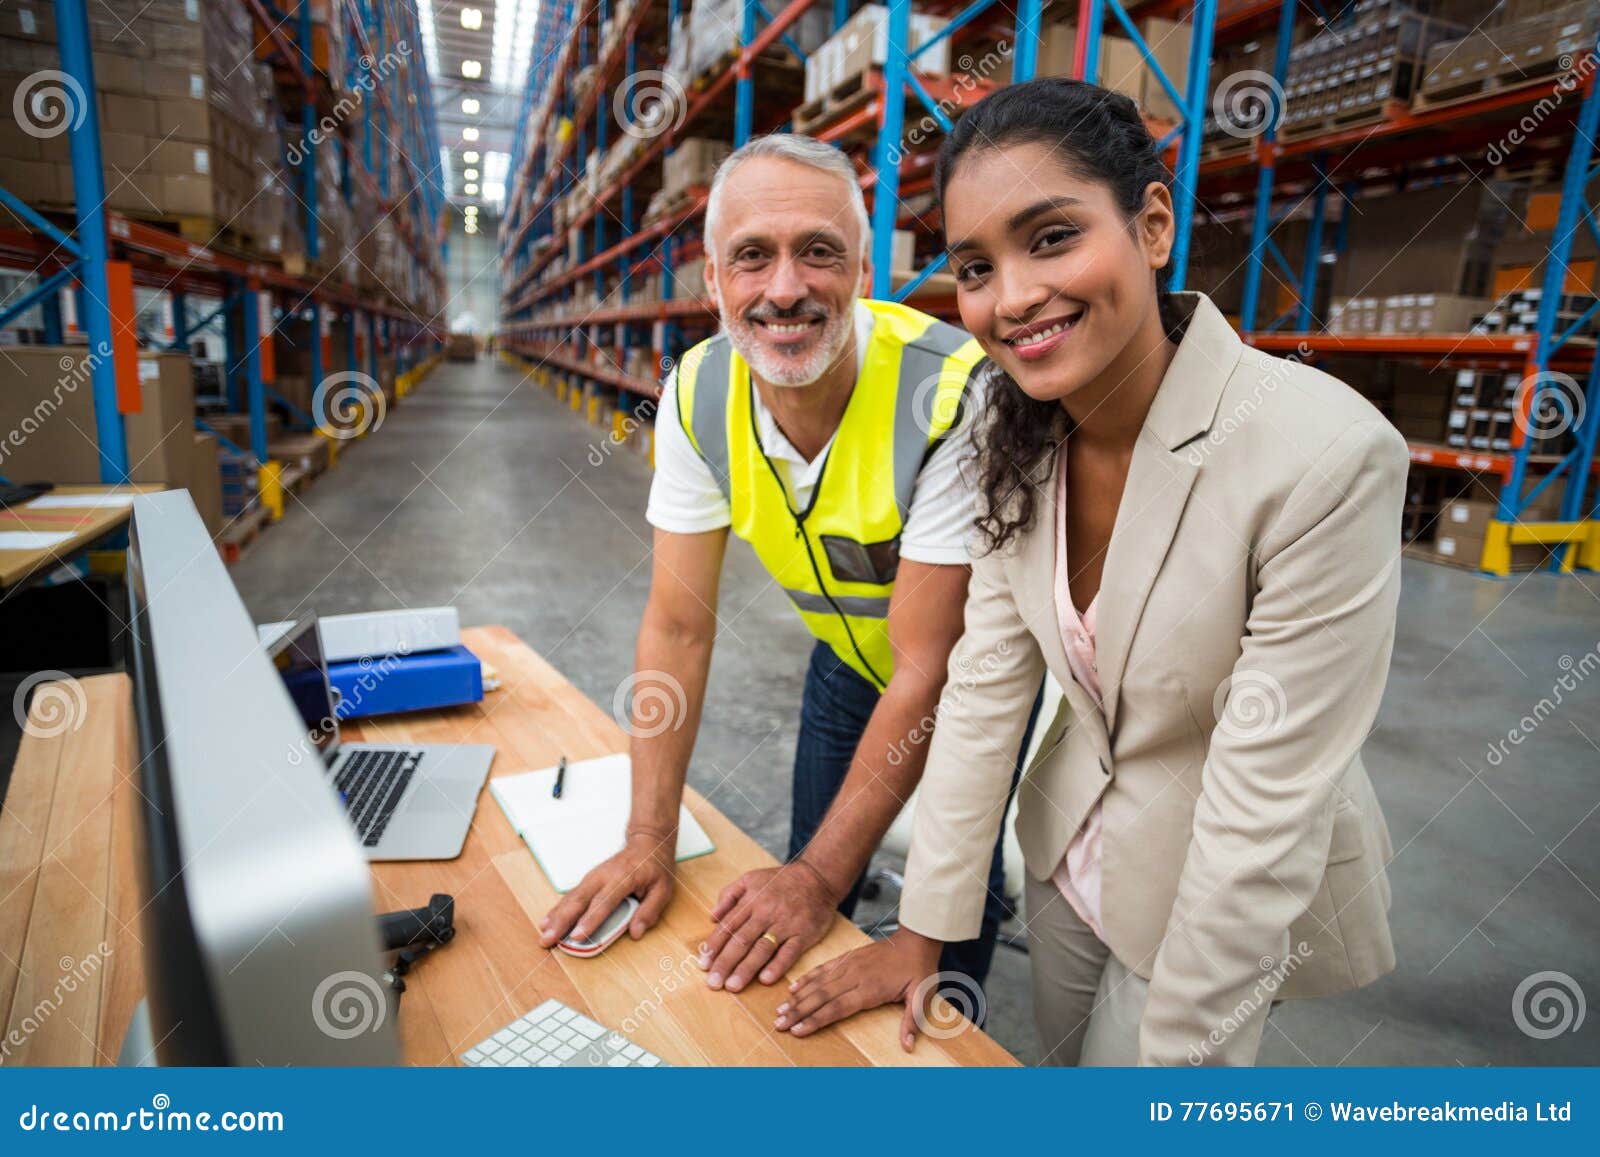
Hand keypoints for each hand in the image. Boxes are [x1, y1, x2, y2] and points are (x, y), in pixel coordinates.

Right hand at [538, 830, 675, 947]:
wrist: (647, 843)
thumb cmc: (655, 868)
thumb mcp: (663, 889)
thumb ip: (650, 911)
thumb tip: (636, 933)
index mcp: (623, 877)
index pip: (605, 901)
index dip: (590, 920)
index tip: (577, 937)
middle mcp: (603, 876)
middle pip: (579, 900)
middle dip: (562, 922)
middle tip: (548, 939)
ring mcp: (593, 877)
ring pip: (571, 898)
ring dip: (555, 916)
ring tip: (543, 934)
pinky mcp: (588, 880)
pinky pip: (571, 896)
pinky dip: (558, 909)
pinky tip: (547, 921)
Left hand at [698, 862, 837, 991]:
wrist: (817, 877)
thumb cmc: (781, 880)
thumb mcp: (751, 878)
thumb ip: (729, 895)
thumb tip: (712, 917)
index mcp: (751, 901)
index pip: (728, 926)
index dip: (714, 946)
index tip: (703, 964)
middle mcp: (766, 913)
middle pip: (742, 940)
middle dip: (725, 963)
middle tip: (713, 983)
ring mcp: (786, 924)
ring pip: (762, 948)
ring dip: (746, 969)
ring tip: (733, 986)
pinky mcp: (803, 934)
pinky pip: (789, 952)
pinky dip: (777, 966)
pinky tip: (765, 979)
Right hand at [776, 929, 942, 1049]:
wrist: (917, 938)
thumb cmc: (920, 968)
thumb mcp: (923, 995)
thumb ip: (913, 1021)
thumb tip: (907, 1046)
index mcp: (870, 988)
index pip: (837, 1007)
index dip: (815, 1020)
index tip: (798, 1030)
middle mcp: (855, 976)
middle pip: (821, 996)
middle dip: (798, 1012)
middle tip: (778, 1024)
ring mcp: (849, 964)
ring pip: (818, 983)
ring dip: (797, 997)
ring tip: (779, 1010)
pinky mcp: (848, 957)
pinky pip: (823, 968)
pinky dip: (807, 978)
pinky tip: (793, 987)